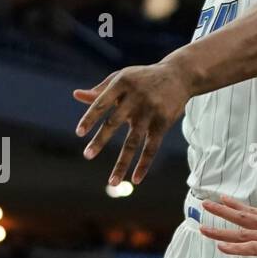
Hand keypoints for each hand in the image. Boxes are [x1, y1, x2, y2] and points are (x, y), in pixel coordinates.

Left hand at [73, 60, 194, 184]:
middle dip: (101, 140)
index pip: (101, 103)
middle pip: (115, 122)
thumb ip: (101, 90)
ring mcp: (151, 111)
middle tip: (87, 155)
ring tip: (112, 182)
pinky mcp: (163, 122)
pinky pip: (152, 147)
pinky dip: (144, 164)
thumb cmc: (144, 78)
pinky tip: (135, 179)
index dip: (90, 118)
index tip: (79, 133)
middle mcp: (136, 98)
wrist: (180, 74)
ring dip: (122, 163)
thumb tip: (77, 95)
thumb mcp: (123, 78)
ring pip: (134, 141)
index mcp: (122, 84)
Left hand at [200, 196, 256, 257]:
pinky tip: (220, 247)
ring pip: (242, 232)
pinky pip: (251, 248)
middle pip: (245, 217)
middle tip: (207, 203)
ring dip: (221, 229)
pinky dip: (234, 248)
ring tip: (204, 226)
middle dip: (224, 210)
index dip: (240, 207)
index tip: (227, 200)